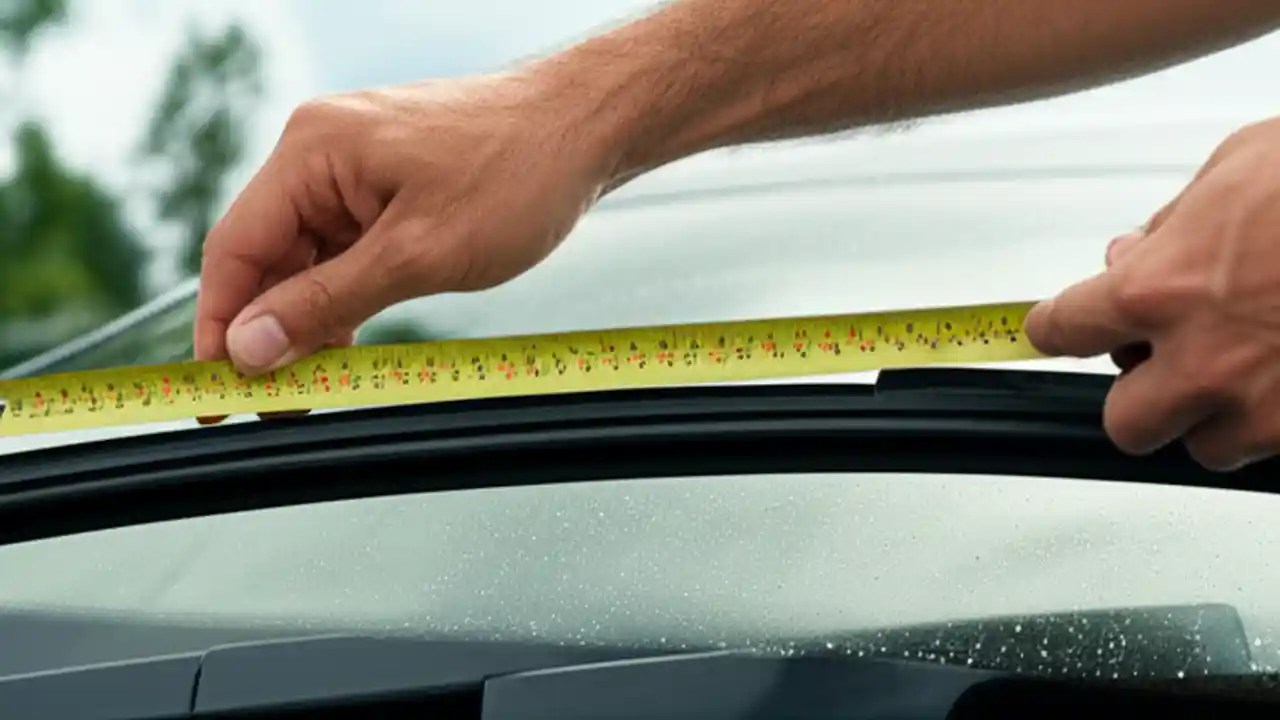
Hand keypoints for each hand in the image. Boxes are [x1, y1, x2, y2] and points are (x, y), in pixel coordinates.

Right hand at [194, 70, 614, 378]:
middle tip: (268, 406)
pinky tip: (344, 349)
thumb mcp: (417, 254)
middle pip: (266, 258)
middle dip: (265, 334)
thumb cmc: (517, 172)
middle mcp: (322, 154)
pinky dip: (342, 301)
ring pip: (306, 262)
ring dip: (306, 323)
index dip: (219, 327)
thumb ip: (326, 302)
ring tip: (308, 391)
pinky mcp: (387, 190)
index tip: (213, 391)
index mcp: (312, 151)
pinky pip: (344, 254)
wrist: (587, 129)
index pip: (235, 248)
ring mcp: (355, 172)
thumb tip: (252, 349)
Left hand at [1025, 116, 1279, 471]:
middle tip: (1161, 362)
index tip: (1058, 328)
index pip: (1062, 330)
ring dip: (1213, 415)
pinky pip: (1274, 449)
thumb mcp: (1232, 170)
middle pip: (1123, 424)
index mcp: (1159, 289)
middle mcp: (1202, 360)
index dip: (1055, 327)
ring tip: (1246, 366)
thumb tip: (1134, 254)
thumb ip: (1168, 227)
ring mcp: (1267, 405)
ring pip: (1206, 447)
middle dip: (1138, 395)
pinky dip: (1276, 420)